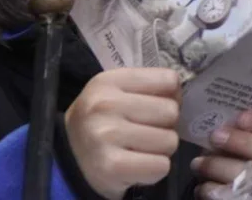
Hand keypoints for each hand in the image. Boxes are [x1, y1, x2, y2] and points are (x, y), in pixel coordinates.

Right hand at [64, 68, 181, 199]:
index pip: (169, 80)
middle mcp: (105, 105)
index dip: (170, 96)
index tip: (154, 107)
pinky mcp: (111, 166)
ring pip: (170, 140)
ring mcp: (106, 135)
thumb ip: (150, 87)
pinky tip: (137, 166)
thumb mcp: (117, 93)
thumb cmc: (102, 122)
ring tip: (140, 149)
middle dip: (165, 126)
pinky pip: (161, 166)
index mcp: (108, 81)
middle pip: (172, 112)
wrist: (67, 160)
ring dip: (161, 149)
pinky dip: (154, 170)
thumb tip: (183, 96)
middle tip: (146, 132)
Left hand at [191, 110, 251, 198]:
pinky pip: (233, 198)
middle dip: (246, 143)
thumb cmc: (235, 153)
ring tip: (198, 163)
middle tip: (215, 136)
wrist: (229, 188)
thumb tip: (225, 120)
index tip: (241, 118)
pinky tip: (203, 184)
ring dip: (220, 167)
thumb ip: (243, 126)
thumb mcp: (244, 136)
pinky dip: (212, 190)